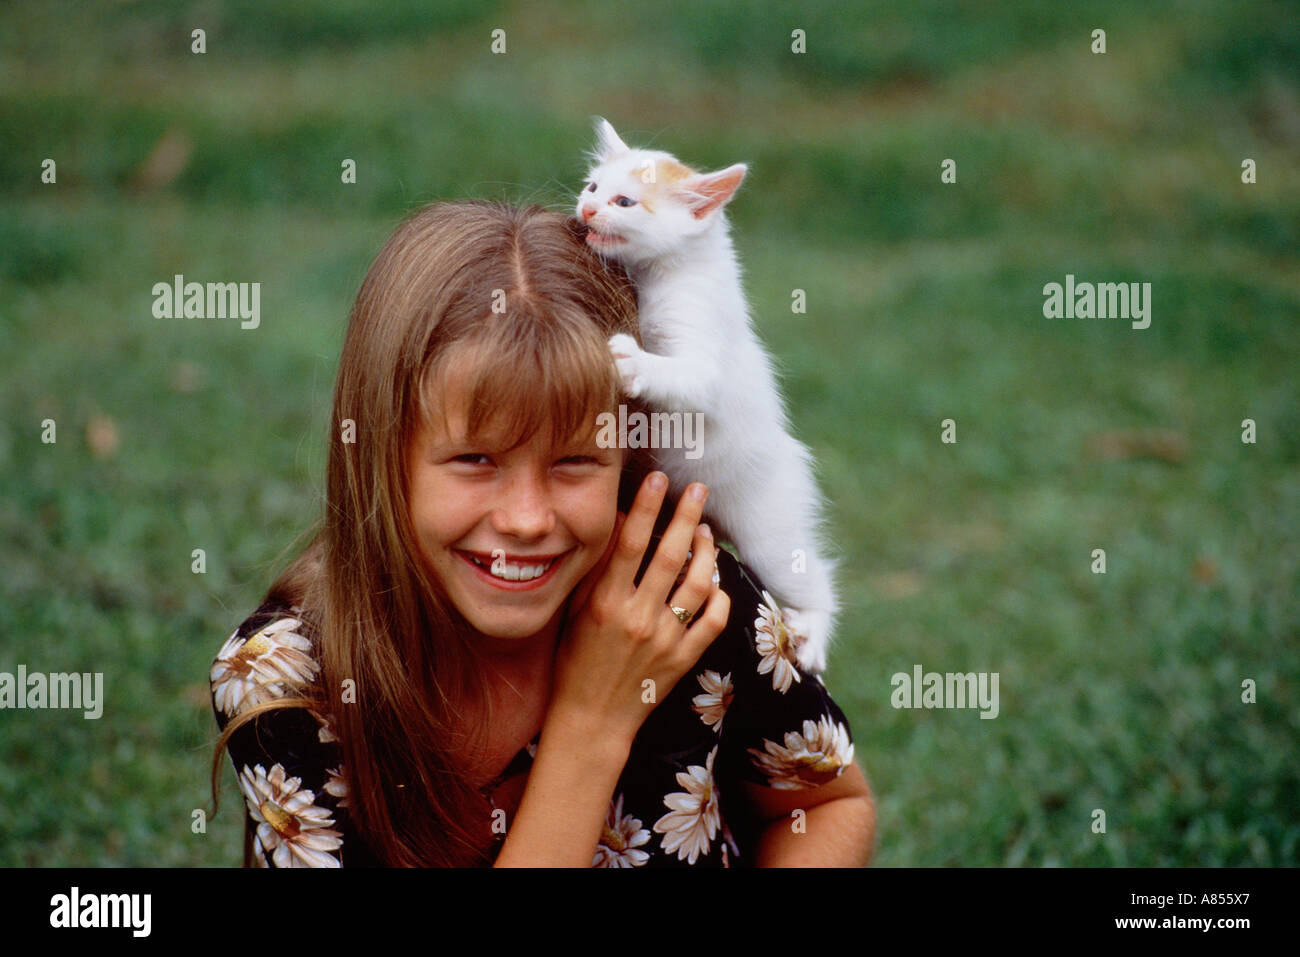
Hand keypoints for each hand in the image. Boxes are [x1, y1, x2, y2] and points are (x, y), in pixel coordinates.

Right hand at [551, 471, 730, 749]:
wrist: (592, 719)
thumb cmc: (575, 662)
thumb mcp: (574, 613)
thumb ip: (596, 571)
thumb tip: (617, 526)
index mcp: (605, 603)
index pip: (630, 544)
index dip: (646, 507)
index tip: (657, 479)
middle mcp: (638, 618)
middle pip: (670, 556)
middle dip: (686, 515)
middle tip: (697, 489)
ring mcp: (665, 640)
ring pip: (699, 585)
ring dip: (707, 553)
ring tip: (705, 532)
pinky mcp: (684, 660)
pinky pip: (713, 622)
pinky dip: (720, 597)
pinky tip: (716, 581)